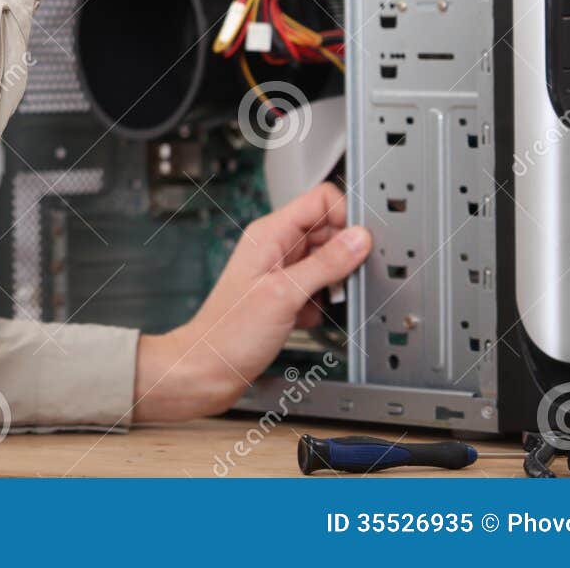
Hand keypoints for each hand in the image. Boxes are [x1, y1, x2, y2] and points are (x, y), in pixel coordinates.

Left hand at [131, 182, 371, 421]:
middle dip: (341, 260)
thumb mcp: (284, 294)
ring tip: (311, 306)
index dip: (345, 217)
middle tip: (335, 285)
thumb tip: (359, 238)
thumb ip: (325, 264)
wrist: (211, 369)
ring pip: (328, 264)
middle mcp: (276, 247)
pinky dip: (319, 306)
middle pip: (329, 232)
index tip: (359, 245)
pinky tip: (303, 319)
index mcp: (270, 233)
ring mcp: (281, 271)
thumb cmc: (229, 332)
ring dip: (330, 287)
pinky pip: (319, 290)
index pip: (321, 199)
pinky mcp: (285, 295)